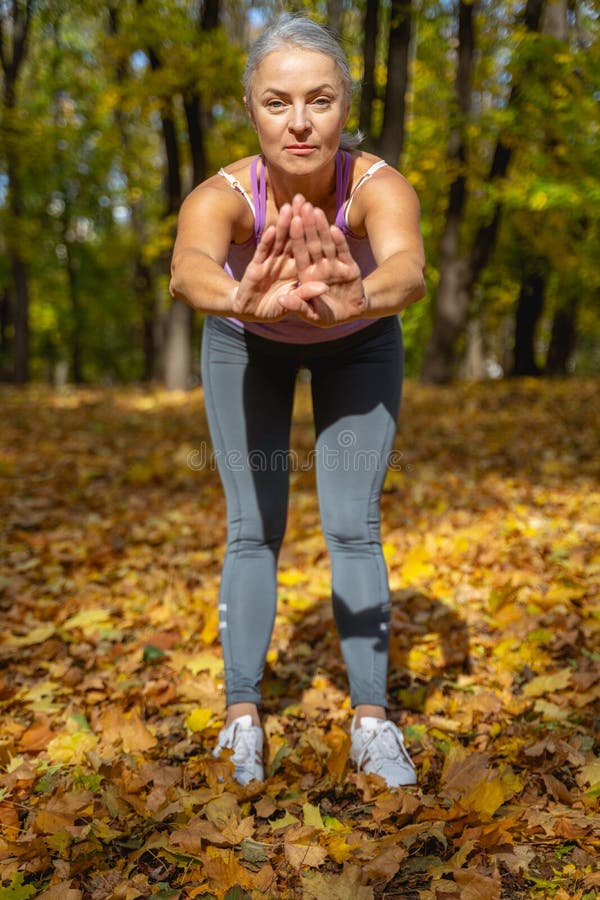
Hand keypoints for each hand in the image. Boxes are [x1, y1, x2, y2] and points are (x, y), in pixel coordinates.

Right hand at [232, 203, 326, 321]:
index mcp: (296, 268)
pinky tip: (272, 230)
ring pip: (278, 240)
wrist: (250, 312)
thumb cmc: (273, 307)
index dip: (311, 230)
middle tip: (302, 199)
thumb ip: (306, 295)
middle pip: (292, 237)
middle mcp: (283, 261)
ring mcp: (269, 262)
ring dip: (282, 224)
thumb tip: (324, 288)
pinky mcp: (255, 267)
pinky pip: (262, 252)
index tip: (318, 213)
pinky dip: (267, 242)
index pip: (305, 246)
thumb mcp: (293, 303)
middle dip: (297, 218)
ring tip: (288, 208)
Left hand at [278, 197, 367, 326]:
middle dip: (307, 224)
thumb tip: (281, 300)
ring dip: (321, 227)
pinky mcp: (349, 266)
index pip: (299, 253)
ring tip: (315, 210)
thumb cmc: (328, 315)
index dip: (295, 237)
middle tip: (301, 204)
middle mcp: (319, 266)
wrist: (352, 314)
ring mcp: (334, 264)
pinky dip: (339, 242)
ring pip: (326, 243)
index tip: (291, 221)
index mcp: (306, 274)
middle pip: (311, 243)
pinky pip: (343, 252)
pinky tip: (333, 229)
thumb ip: (297, 305)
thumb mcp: (312, 314)